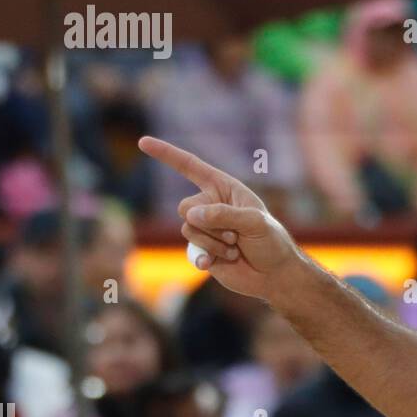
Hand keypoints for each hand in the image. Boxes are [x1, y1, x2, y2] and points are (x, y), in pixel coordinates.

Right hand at [138, 136, 302, 300]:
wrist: (273, 274)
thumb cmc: (271, 241)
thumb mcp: (255, 222)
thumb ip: (224, 215)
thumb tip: (190, 215)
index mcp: (224, 188)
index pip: (190, 167)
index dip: (167, 154)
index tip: (144, 142)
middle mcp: (210, 205)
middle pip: (185, 207)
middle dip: (211, 223)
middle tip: (237, 235)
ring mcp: (203, 229)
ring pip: (188, 229)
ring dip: (214, 242)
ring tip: (236, 247)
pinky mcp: (201, 250)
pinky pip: (190, 249)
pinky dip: (202, 256)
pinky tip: (210, 264)